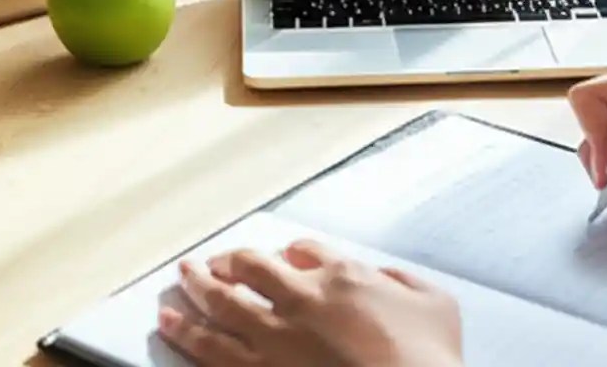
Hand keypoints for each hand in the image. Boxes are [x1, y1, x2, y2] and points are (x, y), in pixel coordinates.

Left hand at [158, 240, 463, 366]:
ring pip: (220, 305)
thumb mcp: (436, 304)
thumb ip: (404, 283)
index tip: (283, 258)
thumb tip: (389, 279)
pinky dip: (184, 335)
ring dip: (195, 289)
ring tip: (180, 281)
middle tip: (214, 261)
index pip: (304, 251)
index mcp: (344, 277)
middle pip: (251, 268)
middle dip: (229, 262)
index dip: (290, 253)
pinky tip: (169, 326)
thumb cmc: (426, 360)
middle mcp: (301, 300)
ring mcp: (275, 339)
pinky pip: (210, 350)